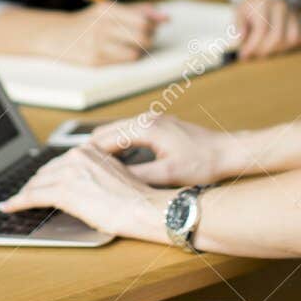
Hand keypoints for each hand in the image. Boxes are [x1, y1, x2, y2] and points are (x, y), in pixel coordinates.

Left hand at [0, 145, 171, 241]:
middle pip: (45, 172)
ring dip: (23, 193)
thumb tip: (79, 186)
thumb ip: (92, 174)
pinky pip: (32, 196)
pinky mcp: (63, 191)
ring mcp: (69, 172)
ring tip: (13, 202)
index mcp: (90, 151)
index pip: (59, 162)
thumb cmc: (135, 199)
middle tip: (22, 194)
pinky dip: (17, 202)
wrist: (144, 208)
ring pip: (37, 184)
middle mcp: (77, 156)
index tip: (37, 181)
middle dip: (33, 184)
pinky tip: (9, 207)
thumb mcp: (112, 176)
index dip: (45, 175)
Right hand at [55, 1, 169, 65]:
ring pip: (136, 52)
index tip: (152, 26)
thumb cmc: (89, 22)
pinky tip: (119, 52)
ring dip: (139, 51)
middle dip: (148, 38)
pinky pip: (124, 62)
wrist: (57, 36)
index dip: (152, 25)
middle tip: (143, 37)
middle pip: (142, 36)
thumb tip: (165, 16)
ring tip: (131, 45)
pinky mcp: (95, 61)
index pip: (142, 19)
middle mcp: (102, 26)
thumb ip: (137, 10)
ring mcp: (98, 45)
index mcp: (107, 10)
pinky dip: (127, 58)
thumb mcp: (108, 9)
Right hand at [86, 115, 241, 186]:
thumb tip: (114, 181)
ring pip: (117, 131)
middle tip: (74, 167)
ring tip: (88, 165)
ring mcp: (153, 119)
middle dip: (90, 150)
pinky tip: (113, 159)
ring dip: (103, 146)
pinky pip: (128, 132)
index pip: (106, 139)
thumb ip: (139, 175)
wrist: (228, 151)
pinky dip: (117, 144)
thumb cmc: (203, 162)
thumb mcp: (168, 174)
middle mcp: (147, 118)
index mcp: (146, 128)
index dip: (88, 155)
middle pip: (107, 132)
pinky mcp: (159, 125)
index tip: (73, 167)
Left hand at [233, 0, 300, 59]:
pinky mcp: (299, 20)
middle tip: (253, 53)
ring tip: (264, 48)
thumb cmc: (252, 5)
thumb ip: (238, 25)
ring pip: (290, 40)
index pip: (262, 30)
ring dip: (276, 50)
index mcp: (264, 4)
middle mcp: (281, 7)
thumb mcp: (239, 10)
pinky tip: (277, 45)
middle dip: (264, 50)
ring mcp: (292, 13)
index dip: (252, 45)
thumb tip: (240, 39)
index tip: (244, 54)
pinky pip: (299, 38)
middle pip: (277, 37)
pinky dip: (289, 45)